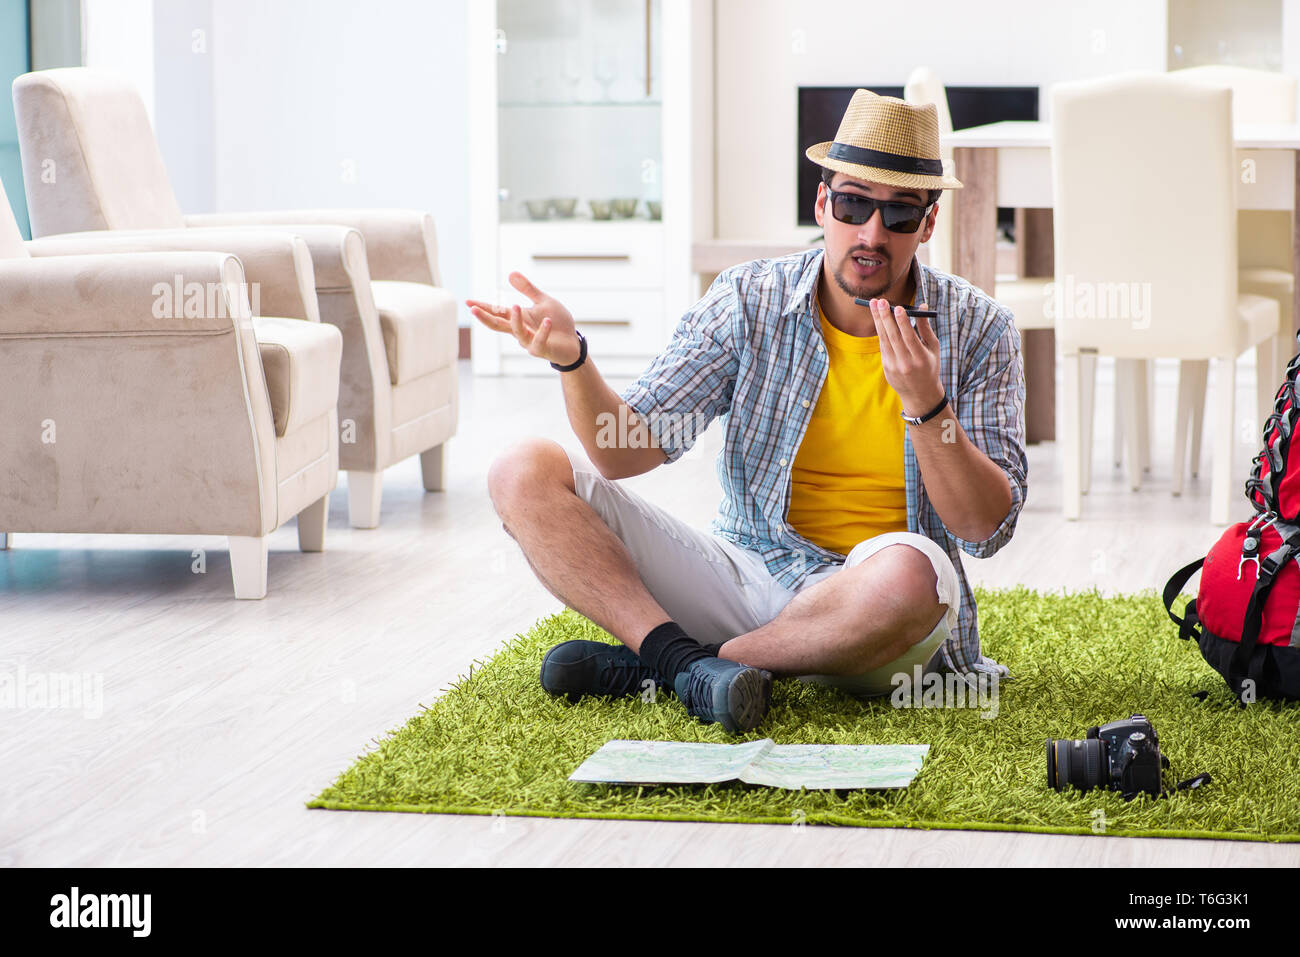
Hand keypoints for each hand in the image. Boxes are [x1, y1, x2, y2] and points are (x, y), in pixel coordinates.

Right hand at [466, 272, 581, 365]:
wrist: (572, 342)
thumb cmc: (557, 322)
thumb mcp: (542, 301)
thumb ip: (527, 289)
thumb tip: (510, 274)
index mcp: (518, 318)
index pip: (497, 312)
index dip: (483, 307)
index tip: (468, 302)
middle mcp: (520, 331)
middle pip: (498, 325)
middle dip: (485, 317)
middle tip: (473, 309)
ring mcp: (529, 341)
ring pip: (517, 332)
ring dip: (516, 320)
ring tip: (515, 306)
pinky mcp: (542, 349)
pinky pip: (539, 341)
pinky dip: (543, 331)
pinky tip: (548, 321)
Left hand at [869, 299, 943, 417]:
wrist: (920, 394)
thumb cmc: (929, 366)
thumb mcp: (932, 348)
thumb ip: (925, 328)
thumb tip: (922, 306)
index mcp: (921, 358)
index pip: (909, 338)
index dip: (902, 322)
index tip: (897, 307)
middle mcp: (906, 363)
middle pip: (893, 337)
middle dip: (886, 317)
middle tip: (880, 301)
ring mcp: (894, 367)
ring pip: (884, 340)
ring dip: (878, 321)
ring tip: (874, 304)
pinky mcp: (886, 368)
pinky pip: (883, 346)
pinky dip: (880, 331)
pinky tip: (877, 318)